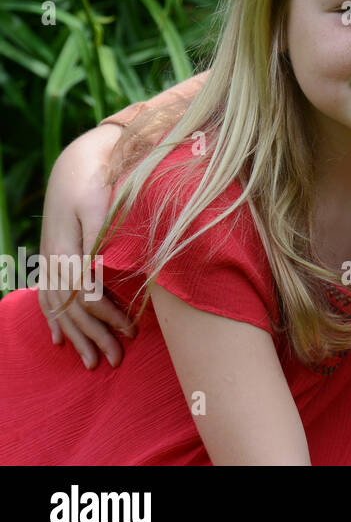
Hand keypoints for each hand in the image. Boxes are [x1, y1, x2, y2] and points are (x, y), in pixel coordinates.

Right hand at [38, 123, 135, 367]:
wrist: (80, 160)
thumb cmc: (101, 180)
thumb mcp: (107, 204)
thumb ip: (107, 235)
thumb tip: (114, 267)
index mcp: (70, 248)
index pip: (86, 294)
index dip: (108, 316)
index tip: (132, 331)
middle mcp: (56, 259)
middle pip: (71, 309)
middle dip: (93, 336)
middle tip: (115, 360)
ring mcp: (52, 259)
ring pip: (58, 307)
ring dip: (75, 336)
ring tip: (90, 361)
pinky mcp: (54, 256)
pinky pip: (48, 295)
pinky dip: (54, 319)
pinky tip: (59, 339)